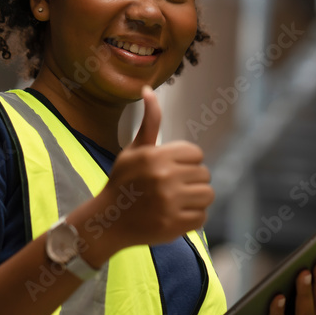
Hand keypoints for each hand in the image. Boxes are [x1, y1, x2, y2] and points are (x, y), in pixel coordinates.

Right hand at [89, 86, 214, 256]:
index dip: (187, 162)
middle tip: (173, 187)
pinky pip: (202, 217)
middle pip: (204, 174)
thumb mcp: (133, 150)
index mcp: (157, 156)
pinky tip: (175, 215)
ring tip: (178, 200)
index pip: (196, 154)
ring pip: (208, 195)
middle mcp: (165, 177)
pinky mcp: (175, 224)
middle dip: (192, 180)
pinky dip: (192, 217)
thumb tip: (148, 90)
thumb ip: (149, 122)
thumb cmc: (123, 182)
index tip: (172, 170)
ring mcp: (170, 202)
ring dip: (196, 199)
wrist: (107, 221)